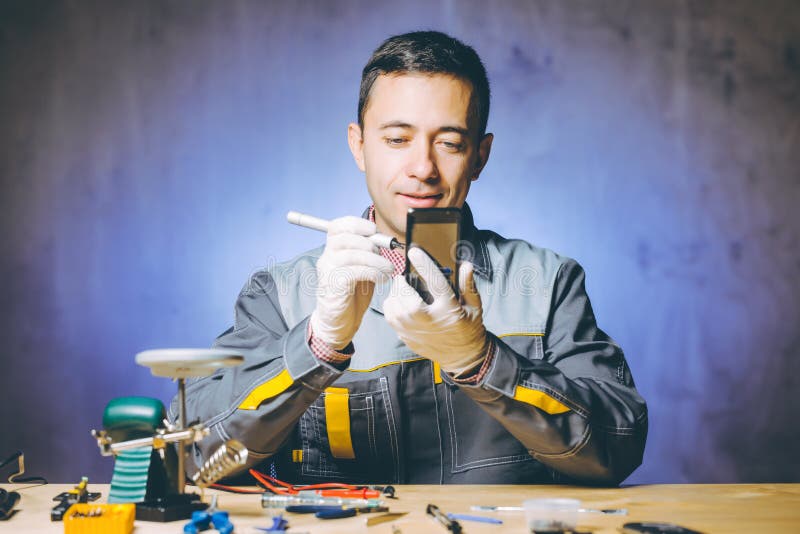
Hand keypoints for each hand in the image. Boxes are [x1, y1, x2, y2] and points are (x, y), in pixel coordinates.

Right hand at [310, 216, 393, 349]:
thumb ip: (368, 253)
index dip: (357, 224)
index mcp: (332, 249)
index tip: (374, 231)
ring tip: (387, 270)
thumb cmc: (352, 294)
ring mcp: (328, 271)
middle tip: (384, 257)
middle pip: (346, 238)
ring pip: (353, 254)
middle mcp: (326, 257)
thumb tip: (385, 241)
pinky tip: (381, 279)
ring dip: (376, 260)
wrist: (338, 322)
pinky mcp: (333, 285)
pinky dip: (373, 272)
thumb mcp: (361, 268)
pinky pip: (355, 271)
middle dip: (371, 244)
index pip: (338, 226)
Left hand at [383, 247, 488, 371]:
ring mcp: (416, 331)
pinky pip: (391, 319)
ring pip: (395, 309)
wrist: (463, 357)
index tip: (414, 251)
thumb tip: (466, 265)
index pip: (435, 282)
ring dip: (395, 295)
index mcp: (449, 309)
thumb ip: (468, 285)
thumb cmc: (469, 328)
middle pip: (408, 298)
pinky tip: (397, 302)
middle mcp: (430, 321)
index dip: (424, 264)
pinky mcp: (408, 338)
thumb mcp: (474, 306)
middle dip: (403, 283)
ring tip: (401, 289)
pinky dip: (390, 307)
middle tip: (405, 277)